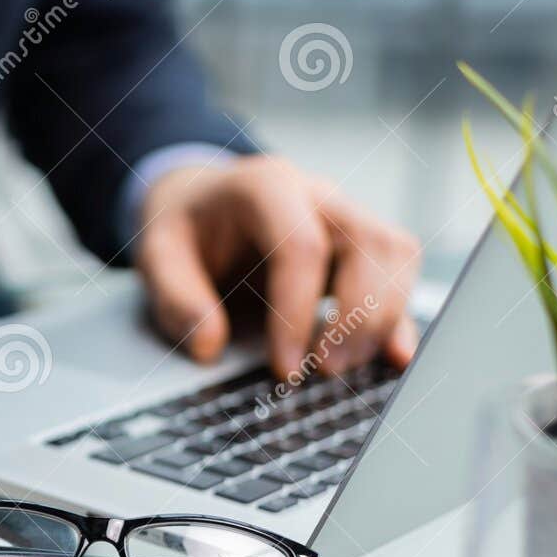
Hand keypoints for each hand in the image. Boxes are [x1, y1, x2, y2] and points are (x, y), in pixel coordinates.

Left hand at [134, 155, 421, 379]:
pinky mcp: (361, 246)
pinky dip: (399, 317)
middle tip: (323, 370)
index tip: (284, 367)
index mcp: (266, 186)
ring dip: (382, 318)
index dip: (298, 313)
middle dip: (355, 317)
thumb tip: (208, 346)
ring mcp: (346, 217)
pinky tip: (394, 357)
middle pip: (369, 245)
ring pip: (396, 255)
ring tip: (340, 367)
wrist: (203, 202)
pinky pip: (399, 273)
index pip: (301, 247)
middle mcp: (318, 195)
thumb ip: (174, 298)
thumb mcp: (157, 254)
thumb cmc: (185, 228)